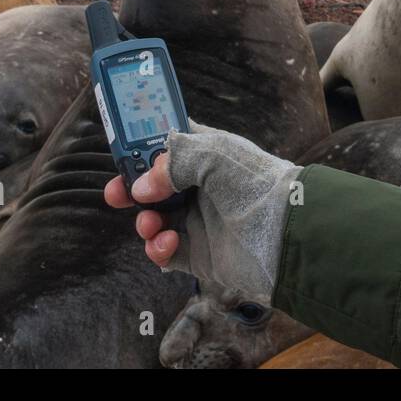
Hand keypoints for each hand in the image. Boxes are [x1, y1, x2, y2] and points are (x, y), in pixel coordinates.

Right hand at [103, 119, 301, 303]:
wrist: (284, 232)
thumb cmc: (256, 183)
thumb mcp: (212, 153)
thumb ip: (170, 162)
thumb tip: (140, 187)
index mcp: (205, 156)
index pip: (166, 146)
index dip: (141, 148)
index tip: (122, 152)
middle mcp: (200, 188)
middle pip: (152, 187)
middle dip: (130, 189)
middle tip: (116, 193)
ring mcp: (199, 221)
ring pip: (154, 220)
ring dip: (144, 221)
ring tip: (150, 223)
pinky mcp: (198, 254)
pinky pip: (165, 252)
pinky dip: (158, 248)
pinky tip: (167, 242)